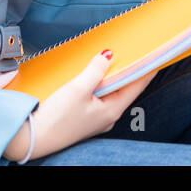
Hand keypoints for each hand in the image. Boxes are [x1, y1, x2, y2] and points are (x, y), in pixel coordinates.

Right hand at [3, 52, 157, 161]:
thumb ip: (95, 70)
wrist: (33, 138)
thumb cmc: (56, 118)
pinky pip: (98, 97)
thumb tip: (107, 56)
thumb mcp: (78, 88)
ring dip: (112, 77)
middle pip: (124, 88)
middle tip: (135, 52)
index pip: (136, 86)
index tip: (157, 56)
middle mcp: (108, 116)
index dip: (147, 69)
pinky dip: (100, 84)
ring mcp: (96, 118)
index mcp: (112, 111)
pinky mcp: (84, 118)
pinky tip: (93, 76)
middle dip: (128, 70)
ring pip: (110, 92)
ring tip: (114, 60)